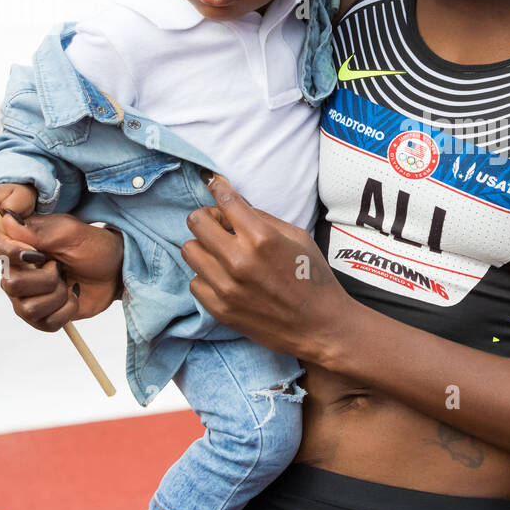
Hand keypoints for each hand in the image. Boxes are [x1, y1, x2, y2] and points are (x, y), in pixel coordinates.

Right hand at [0, 212, 124, 330]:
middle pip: (10, 284)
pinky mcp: (41, 317)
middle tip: (60, 267)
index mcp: (17, 245)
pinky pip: (46, 323)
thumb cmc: (93, 246)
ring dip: (59, 295)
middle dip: (46, 279)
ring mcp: (26, 297)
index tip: (38, 253)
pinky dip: (67, 310)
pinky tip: (72, 296)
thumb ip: (38, 230)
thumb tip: (7, 220)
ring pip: (29, 308)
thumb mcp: (70, 232)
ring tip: (68, 283)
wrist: (116, 270)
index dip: (11, 252)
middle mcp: (15, 272)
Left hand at [182, 174, 350, 362]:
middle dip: (207, 217)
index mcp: (262, 238)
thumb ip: (264, 219)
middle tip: (219, 224)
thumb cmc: (313, 278)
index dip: (217, 187)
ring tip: (220, 253)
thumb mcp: (298, 238)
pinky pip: (194, 282)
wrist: (319, 326)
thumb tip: (236, 207)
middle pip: (197, 222)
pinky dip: (206, 276)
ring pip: (189, 251)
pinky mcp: (220, 309)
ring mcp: (227, 287)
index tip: (213, 183)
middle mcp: (240, 260)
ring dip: (203, 247)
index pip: (225, 201)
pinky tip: (224, 278)